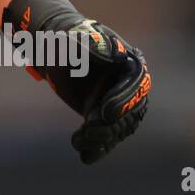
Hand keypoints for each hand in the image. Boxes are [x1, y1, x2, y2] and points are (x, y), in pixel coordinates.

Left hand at [44, 20, 150, 164]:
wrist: (58, 52)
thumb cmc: (69, 39)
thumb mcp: (77, 38)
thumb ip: (94, 43)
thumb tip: (114, 51)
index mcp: (131, 65)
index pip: (136, 85)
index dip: (124, 100)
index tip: (106, 112)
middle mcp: (130, 88)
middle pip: (130, 112)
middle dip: (110, 125)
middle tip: (88, 129)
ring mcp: (118, 105)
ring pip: (117, 129)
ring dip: (100, 138)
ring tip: (78, 140)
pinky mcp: (103, 118)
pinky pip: (106, 137)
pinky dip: (97, 149)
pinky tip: (85, 157)